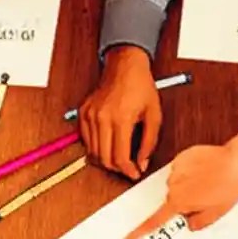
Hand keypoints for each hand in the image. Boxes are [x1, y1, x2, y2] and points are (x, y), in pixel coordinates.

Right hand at [80, 46, 161, 179]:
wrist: (125, 65)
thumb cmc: (140, 86)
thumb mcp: (154, 115)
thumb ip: (149, 142)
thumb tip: (142, 162)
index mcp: (121, 119)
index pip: (120, 157)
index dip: (128, 170)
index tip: (134, 173)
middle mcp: (102, 118)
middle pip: (104, 158)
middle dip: (117, 168)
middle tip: (128, 168)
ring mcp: (90, 115)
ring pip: (92, 152)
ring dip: (106, 160)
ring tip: (118, 158)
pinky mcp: (83, 113)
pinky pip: (85, 140)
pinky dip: (95, 147)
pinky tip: (107, 145)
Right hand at [124, 144, 237, 238]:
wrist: (236, 162)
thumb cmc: (228, 189)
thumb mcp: (215, 214)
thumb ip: (197, 223)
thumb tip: (187, 223)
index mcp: (179, 203)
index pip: (155, 220)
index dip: (139, 231)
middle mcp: (173, 186)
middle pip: (171, 199)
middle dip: (184, 200)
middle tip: (205, 197)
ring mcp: (176, 170)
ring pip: (176, 183)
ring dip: (188, 184)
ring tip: (208, 181)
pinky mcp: (181, 157)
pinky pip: (181, 168)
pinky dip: (190, 171)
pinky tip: (205, 170)